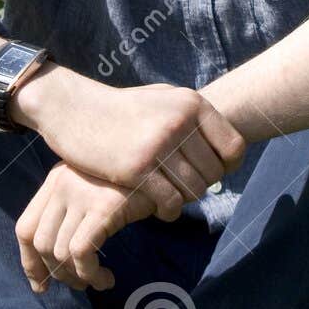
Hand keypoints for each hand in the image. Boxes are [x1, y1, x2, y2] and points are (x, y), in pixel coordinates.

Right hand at [12, 70, 245, 219]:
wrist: (74, 108)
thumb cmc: (122, 107)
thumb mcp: (162, 97)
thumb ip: (192, 116)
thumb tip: (228, 147)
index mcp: (191, 103)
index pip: (234, 147)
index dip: (228, 166)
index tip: (211, 171)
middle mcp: (179, 122)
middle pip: (214, 173)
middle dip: (203, 185)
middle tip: (183, 186)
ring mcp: (157, 146)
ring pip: (194, 190)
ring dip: (185, 199)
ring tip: (171, 196)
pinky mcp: (136, 169)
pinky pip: (171, 202)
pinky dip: (169, 211)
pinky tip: (158, 207)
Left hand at [16, 161, 155, 293]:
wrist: (164, 167)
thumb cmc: (130, 187)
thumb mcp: (91, 193)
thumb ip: (68, 217)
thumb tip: (50, 266)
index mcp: (54, 181)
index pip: (25, 228)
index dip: (30, 262)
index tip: (42, 285)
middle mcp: (61, 184)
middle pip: (40, 243)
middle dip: (57, 274)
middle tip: (79, 285)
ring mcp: (80, 194)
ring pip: (60, 252)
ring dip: (78, 278)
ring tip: (98, 282)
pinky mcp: (102, 207)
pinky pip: (81, 253)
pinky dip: (90, 274)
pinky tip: (107, 278)